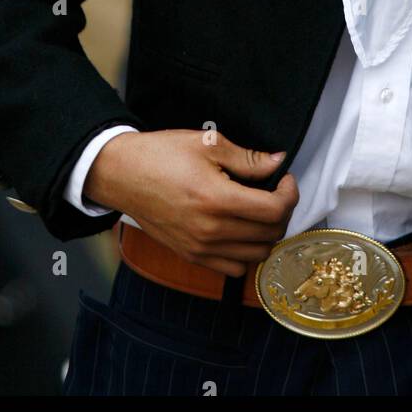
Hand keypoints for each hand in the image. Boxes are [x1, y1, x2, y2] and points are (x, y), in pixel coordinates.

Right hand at [86, 128, 298, 276]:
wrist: (121, 175)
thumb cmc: (160, 155)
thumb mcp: (207, 143)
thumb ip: (247, 158)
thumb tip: (278, 162)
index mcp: (217, 200)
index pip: (274, 210)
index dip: (290, 193)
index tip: (285, 179)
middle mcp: (210, 231)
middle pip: (270, 234)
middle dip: (282, 211)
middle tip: (275, 191)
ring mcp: (200, 248)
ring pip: (256, 255)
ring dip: (267, 233)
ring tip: (259, 209)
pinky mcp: (191, 256)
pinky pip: (232, 268)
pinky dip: (245, 252)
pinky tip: (240, 229)